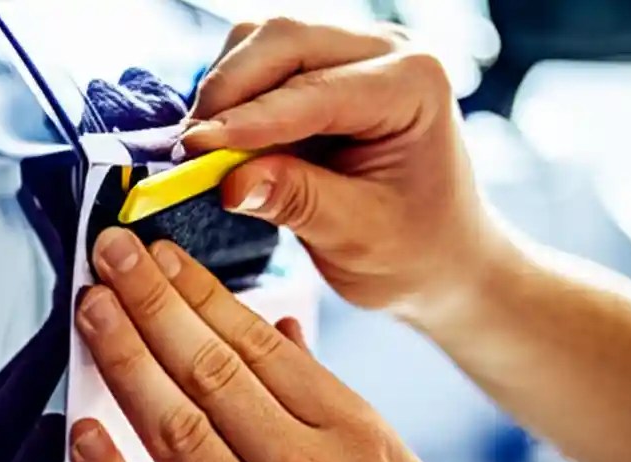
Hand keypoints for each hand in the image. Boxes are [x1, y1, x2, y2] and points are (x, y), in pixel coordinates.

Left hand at [68, 228, 497, 461]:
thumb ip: (327, 398)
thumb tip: (278, 326)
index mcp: (354, 437)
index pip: (259, 344)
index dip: (198, 291)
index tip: (158, 255)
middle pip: (211, 371)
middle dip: (151, 302)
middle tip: (107, 253)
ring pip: (177, 432)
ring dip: (125, 362)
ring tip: (90, 309)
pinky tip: (81, 430)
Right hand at [181, 19, 502, 316]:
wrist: (443, 253)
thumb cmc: (415, 250)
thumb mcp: (358, 237)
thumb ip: (297, 201)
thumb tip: (228, 182)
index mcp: (414, 85)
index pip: (315, 90)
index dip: (247, 119)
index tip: (193, 150)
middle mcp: (389, 50)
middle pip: (284, 39)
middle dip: (227, 93)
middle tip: (187, 151)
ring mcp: (358, 51)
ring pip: (266, 41)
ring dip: (226, 91)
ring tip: (205, 152)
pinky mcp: (329, 65)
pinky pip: (265, 61)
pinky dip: (235, 97)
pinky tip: (223, 143)